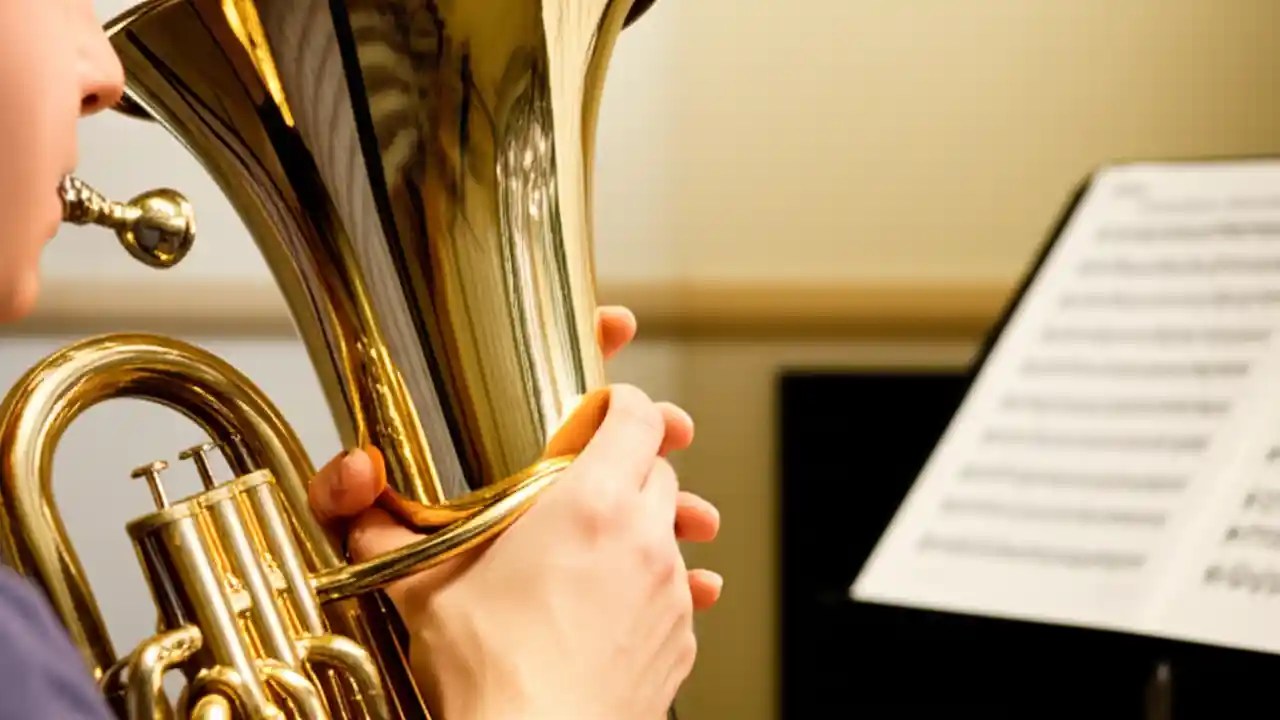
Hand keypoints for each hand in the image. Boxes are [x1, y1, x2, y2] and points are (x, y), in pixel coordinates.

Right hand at [309, 306, 720, 718]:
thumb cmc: (489, 672)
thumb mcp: (426, 586)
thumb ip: (389, 533)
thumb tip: (362, 507)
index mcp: (591, 504)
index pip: (637, 418)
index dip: (622, 405)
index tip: (602, 410)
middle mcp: (644, 538)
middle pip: (660, 471)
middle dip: (630, 466)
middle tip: (590, 479)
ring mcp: (669, 591)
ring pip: (670, 533)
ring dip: (642, 528)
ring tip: (605, 543)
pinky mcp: (679, 638)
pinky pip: (678, 592)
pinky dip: (652, 585)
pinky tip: (620, 600)